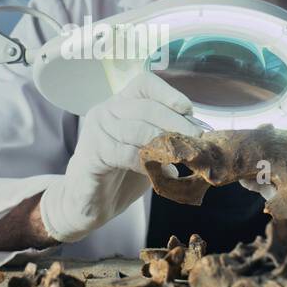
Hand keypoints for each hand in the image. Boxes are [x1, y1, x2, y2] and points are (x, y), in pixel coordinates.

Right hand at [40, 73, 201, 242]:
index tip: (188, 110)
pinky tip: (159, 173)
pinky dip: (147, 163)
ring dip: (166, 144)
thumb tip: (198, 133)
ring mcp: (96, 131)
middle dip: (177, 124)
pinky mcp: (91, 154)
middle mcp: (106, 111)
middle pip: (146, 107)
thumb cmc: (121, 173)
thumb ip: (166, 137)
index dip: (169, 93)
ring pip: (138, 129)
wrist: (89, 203)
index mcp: (120, 104)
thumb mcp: (148, 149)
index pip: (144, 83)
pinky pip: (125, 153)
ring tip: (183, 157)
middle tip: (196, 141)